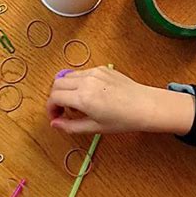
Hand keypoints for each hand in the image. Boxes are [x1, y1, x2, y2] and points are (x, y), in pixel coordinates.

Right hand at [47, 67, 194, 134]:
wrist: (145, 106)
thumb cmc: (124, 119)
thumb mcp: (95, 127)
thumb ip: (71, 126)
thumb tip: (55, 124)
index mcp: (83, 97)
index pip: (54, 97)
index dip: (50, 108)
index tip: (55, 116)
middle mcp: (86, 81)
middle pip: (57, 84)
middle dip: (55, 97)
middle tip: (62, 111)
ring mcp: (93, 72)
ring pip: (67, 76)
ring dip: (66, 89)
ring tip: (77, 104)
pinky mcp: (101, 68)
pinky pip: (81, 73)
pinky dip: (77, 83)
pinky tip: (88, 95)